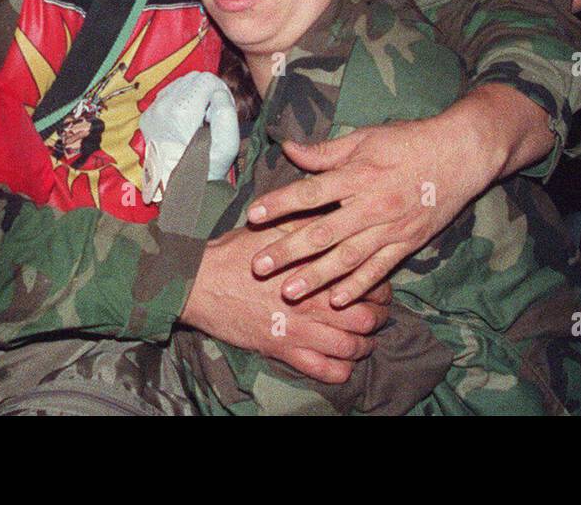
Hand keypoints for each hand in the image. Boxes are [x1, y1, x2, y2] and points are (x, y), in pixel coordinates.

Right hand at [180, 221, 391, 383]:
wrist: (200, 283)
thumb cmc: (236, 252)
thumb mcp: (277, 226)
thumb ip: (310, 222)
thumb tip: (336, 210)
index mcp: (315, 271)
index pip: (363, 281)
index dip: (380, 285)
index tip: (380, 286)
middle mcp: (314, 304)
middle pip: (366, 319)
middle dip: (379, 317)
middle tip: (379, 314)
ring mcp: (300, 332)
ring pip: (350, 348)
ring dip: (365, 346)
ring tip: (366, 340)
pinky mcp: (284, 352)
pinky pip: (324, 371)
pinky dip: (341, 371)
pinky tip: (345, 364)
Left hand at [245, 85, 550, 306]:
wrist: (461, 153)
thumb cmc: (411, 140)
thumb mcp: (367, 137)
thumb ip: (326, 151)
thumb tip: (288, 148)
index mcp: (359, 174)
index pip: (312, 192)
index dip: (281, 204)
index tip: (254, 215)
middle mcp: (373, 204)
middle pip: (324, 232)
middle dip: (288, 251)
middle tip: (258, 267)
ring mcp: (391, 227)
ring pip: (348, 258)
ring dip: (317, 277)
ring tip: (289, 293)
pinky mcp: (408, 243)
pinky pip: (380, 269)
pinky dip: (359, 286)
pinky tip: (338, 301)